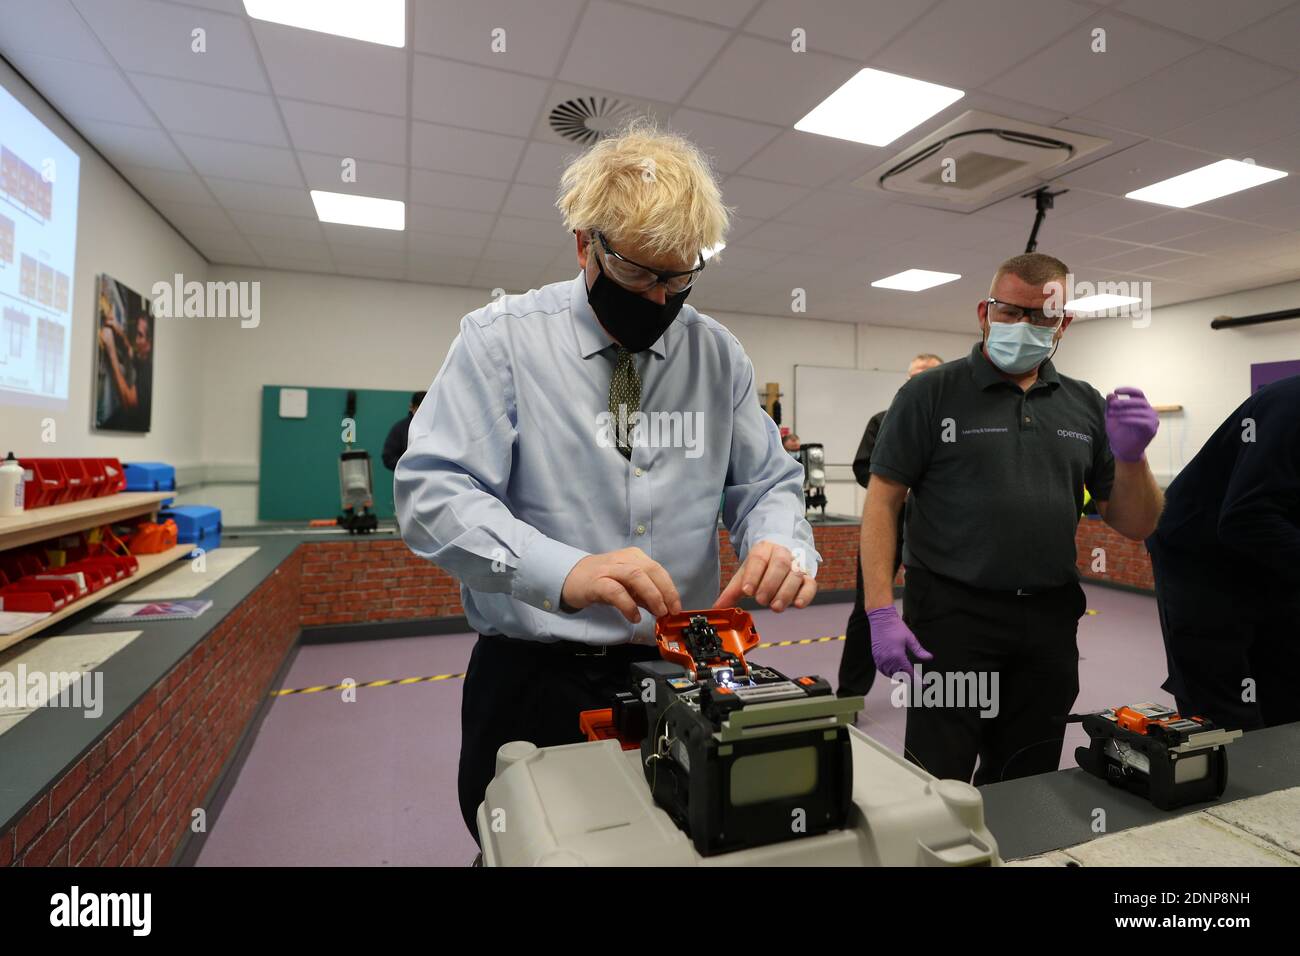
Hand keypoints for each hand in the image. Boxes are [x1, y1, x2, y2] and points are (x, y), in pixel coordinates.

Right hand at [560, 547, 681, 622]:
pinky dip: (628, 604)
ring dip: (651, 595)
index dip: (670, 588)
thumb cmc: (601, 581)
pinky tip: (634, 616)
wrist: (570, 577)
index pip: (658, 569)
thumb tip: (664, 608)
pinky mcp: (596, 582)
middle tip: (670, 611)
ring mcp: (609, 569)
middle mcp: (623, 559)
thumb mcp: (627, 586)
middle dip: (665, 591)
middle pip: (650, 570)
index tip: (676, 606)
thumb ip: (644, 595)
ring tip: (658, 612)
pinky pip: (616, 591)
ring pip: (635, 576)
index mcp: (634, 557)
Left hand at [714, 540, 815, 611]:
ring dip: (785, 592)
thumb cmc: (761, 567)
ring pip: (796, 574)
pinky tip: (797, 604)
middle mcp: (782, 553)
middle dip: (770, 584)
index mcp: (764, 548)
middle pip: (780, 564)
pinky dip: (806, 595)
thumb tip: (718, 607)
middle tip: (761, 600)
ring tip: (775, 606)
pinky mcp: (808, 577)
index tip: (747, 591)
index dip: (753, 575)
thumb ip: (732, 592)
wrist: (780, 555)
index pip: (759, 558)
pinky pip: (811, 584)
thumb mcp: (745, 574)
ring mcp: (797, 564)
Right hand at [868, 606, 931, 679]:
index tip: (923, 684)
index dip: (916, 680)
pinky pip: (881, 669)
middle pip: (899, 676)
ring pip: (889, 674)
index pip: (908, 673)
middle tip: (916, 681)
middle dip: (908, 680)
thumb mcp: (910, 638)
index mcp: (898, 656)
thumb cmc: (896, 626)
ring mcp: (880, 658)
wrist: (881, 618)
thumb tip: (929, 658)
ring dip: (898, 677)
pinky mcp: (875, 656)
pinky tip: (893, 672)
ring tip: (905, 677)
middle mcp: (888, 659)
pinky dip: (888, 673)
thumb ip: (919, 650)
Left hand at [1106, 386, 1157, 462]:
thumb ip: (1111, 405)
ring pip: (1141, 411)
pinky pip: (1143, 422)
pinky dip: (1130, 420)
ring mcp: (1153, 420)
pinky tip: (1121, 421)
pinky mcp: (1152, 429)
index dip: (1128, 390)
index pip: (1138, 394)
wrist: (1122, 449)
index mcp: (1141, 406)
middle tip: (1112, 405)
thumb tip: (1111, 394)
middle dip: (1124, 402)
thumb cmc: (1118, 432)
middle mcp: (1149, 411)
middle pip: (1140, 401)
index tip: (1116, 391)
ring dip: (1125, 411)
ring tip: (1113, 414)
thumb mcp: (1111, 417)